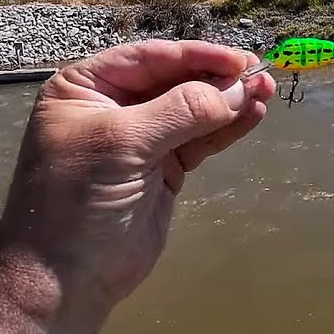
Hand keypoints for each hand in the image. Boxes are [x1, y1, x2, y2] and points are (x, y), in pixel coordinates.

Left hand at [0, 40, 274, 325]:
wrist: (67, 277)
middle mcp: (113, 107)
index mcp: (86, 88)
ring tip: (266, 93)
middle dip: (217, 79)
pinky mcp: (164, 171)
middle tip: (260, 75)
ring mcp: (141, 141)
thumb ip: (179, 111)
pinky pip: (200, 140)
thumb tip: (235, 88)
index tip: (239, 60)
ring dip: (228, 102)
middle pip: (175, 81)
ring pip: (193, 111)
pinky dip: (226, 128)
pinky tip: (251, 115)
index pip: (149, 58)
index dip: (195, 56)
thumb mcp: (122, 143)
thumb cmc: (78, 200)